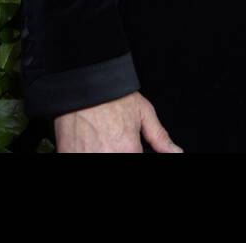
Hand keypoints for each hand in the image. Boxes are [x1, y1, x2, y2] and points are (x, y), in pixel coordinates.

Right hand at [53, 91, 182, 152]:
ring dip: (101, 150)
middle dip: (117, 150)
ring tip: (101, 139)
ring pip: (100, 158)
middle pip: (118, 158)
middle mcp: (108, 156)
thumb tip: (176, 152)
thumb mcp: (143, 112)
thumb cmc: (113, 96)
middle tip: (113, 139)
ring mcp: (86, 156)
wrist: (83, 85)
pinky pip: (78, 157)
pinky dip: (84, 150)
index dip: (133, 151)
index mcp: (129, 150)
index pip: (137, 161)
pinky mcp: (69, 154)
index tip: (130, 146)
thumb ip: (160, 137)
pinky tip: (88, 141)